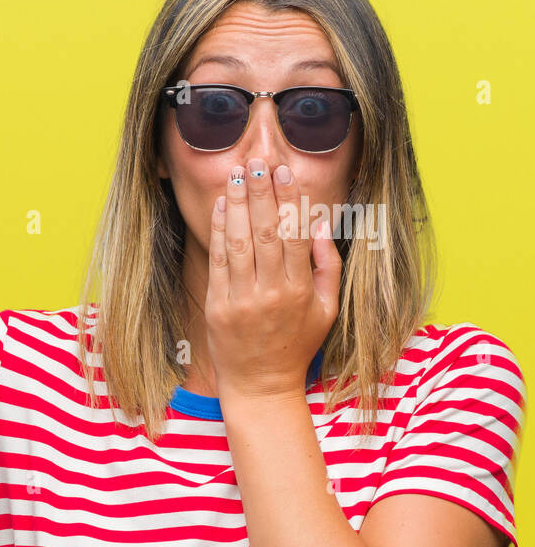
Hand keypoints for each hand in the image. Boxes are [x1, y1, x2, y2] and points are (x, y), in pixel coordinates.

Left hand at [205, 157, 340, 402]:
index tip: (285, 172)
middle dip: (261, 193)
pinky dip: (219, 230)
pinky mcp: (218, 306)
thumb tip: (320, 224)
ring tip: (238, 175)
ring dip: (238, 205)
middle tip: (257, 162)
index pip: (294, 235)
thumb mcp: (327, 309)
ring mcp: (242, 299)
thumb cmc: (296, 344)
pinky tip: (222, 206)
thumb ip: (328, 266)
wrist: (260, 384)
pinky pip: (218, 261)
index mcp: (301, 290)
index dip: (289, 201)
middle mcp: (272, 292)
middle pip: (266, 232)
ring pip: (240, 242)